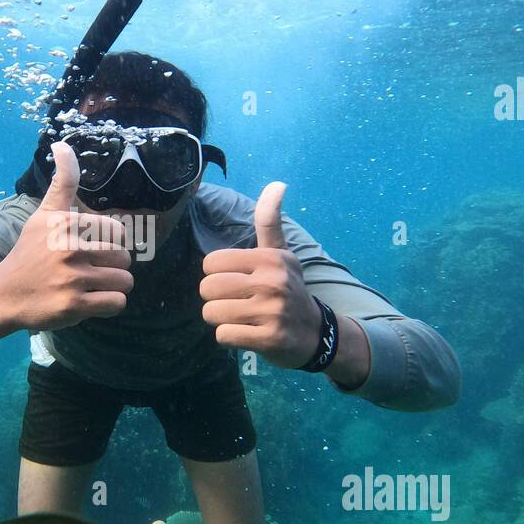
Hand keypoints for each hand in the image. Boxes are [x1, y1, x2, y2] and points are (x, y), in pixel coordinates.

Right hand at [0, 142, 133, 346]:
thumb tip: (63, 144)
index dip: (109, 243)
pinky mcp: (74, 305)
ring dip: (113, 286)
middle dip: (113, 266)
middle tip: (89, 271)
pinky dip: (110, 304)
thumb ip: (63, 182)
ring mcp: (72, 278)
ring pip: (125, 281)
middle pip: (125, 257)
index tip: (88, 250)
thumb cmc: (30, 252)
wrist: (5, 294)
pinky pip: (117, 302)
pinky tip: (92, 300)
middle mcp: (69, 248)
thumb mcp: (44, 214)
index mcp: (66, 223)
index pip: (118, 232)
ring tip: (91, 286)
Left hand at [200, 181, 324, 368]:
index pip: (211, 263)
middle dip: (215, 298)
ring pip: (211, 313)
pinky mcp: (268, 339)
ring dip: (221, 319)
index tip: (237, 281)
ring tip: (242, 317)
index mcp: (269, 259)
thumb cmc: (289, 288)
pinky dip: (229, 337)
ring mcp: (271, 312)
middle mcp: (272, 283)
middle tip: (236, 302)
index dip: (217, 274)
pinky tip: (247, 333)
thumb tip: (277, 183)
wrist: (316, 332)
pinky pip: (223, 336)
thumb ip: (269, 221)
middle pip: (207, 289)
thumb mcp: (281, 253)